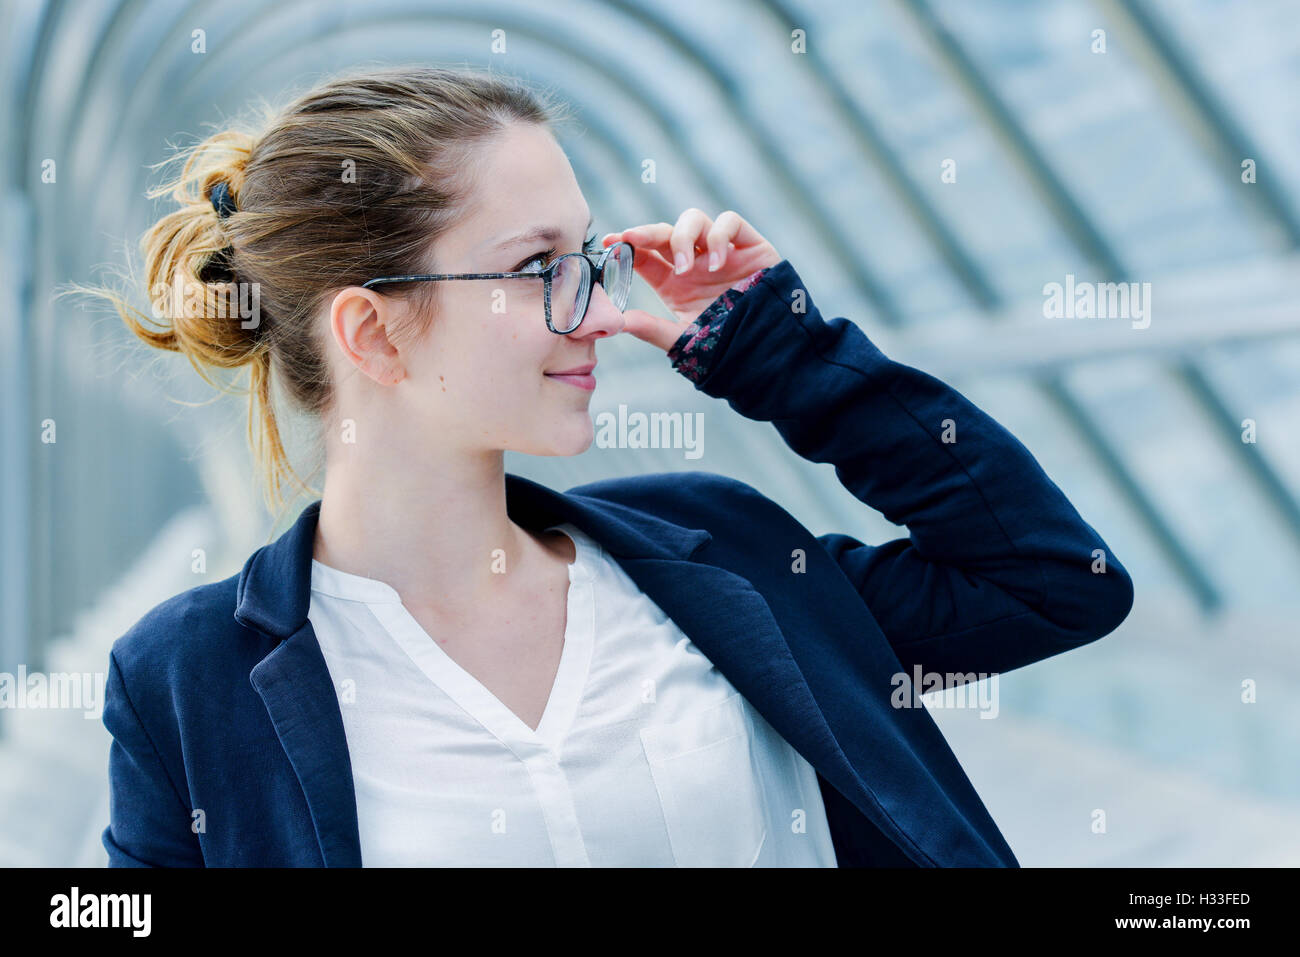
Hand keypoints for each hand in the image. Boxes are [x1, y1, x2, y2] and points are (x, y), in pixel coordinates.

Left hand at [602, 208, 780, 351]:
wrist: (767, 350)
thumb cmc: (725, 346)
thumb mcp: (682, 339)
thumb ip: (651, 329)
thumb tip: (616, 322)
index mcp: (673, 281)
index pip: (644, 255)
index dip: (626, 244)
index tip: (610, 242)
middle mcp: (694, 262)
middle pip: (665, 233)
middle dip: (646, 232)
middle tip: (631, 239)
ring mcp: (720, 251)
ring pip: (694, 219)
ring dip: (683, 238)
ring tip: (685, 268)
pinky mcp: (748, 245)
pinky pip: (729, 222)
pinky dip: (719, 237)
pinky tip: (717, 264)